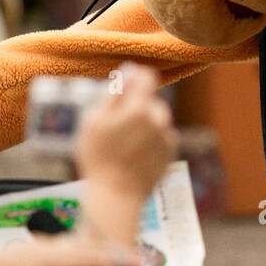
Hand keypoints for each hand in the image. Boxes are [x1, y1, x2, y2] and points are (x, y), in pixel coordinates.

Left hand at [0, 234, 141, 265]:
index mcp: (50, 264)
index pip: (93, 260)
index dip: (118, 262)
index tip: (139, 265)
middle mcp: (44, 251)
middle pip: (86, 247)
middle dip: (111, 252)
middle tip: (133, 257)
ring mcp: (33, 249)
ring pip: (71, 245)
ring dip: (93, 249)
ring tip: (111, 254)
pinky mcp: (23, 252)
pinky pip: (59, 247)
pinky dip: (75, 251)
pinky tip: (75, 255)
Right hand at [76, 63, 177, 200]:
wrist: (116, 194)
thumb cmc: (99, 157)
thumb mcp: (94, 121)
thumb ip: (114, 93)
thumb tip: (129, 72)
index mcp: (139, 107)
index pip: (147, 77)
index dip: (136, 78)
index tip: (125, 87)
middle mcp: (159, 119)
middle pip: (150, 100)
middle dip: (136, 107)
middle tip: (116, 127)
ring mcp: (167, 136)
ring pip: (157, 118)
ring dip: (145, 123)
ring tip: (125, 144)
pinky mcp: (171, 151)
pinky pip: (162, 136)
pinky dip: (151, 139)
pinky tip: (135, 154)